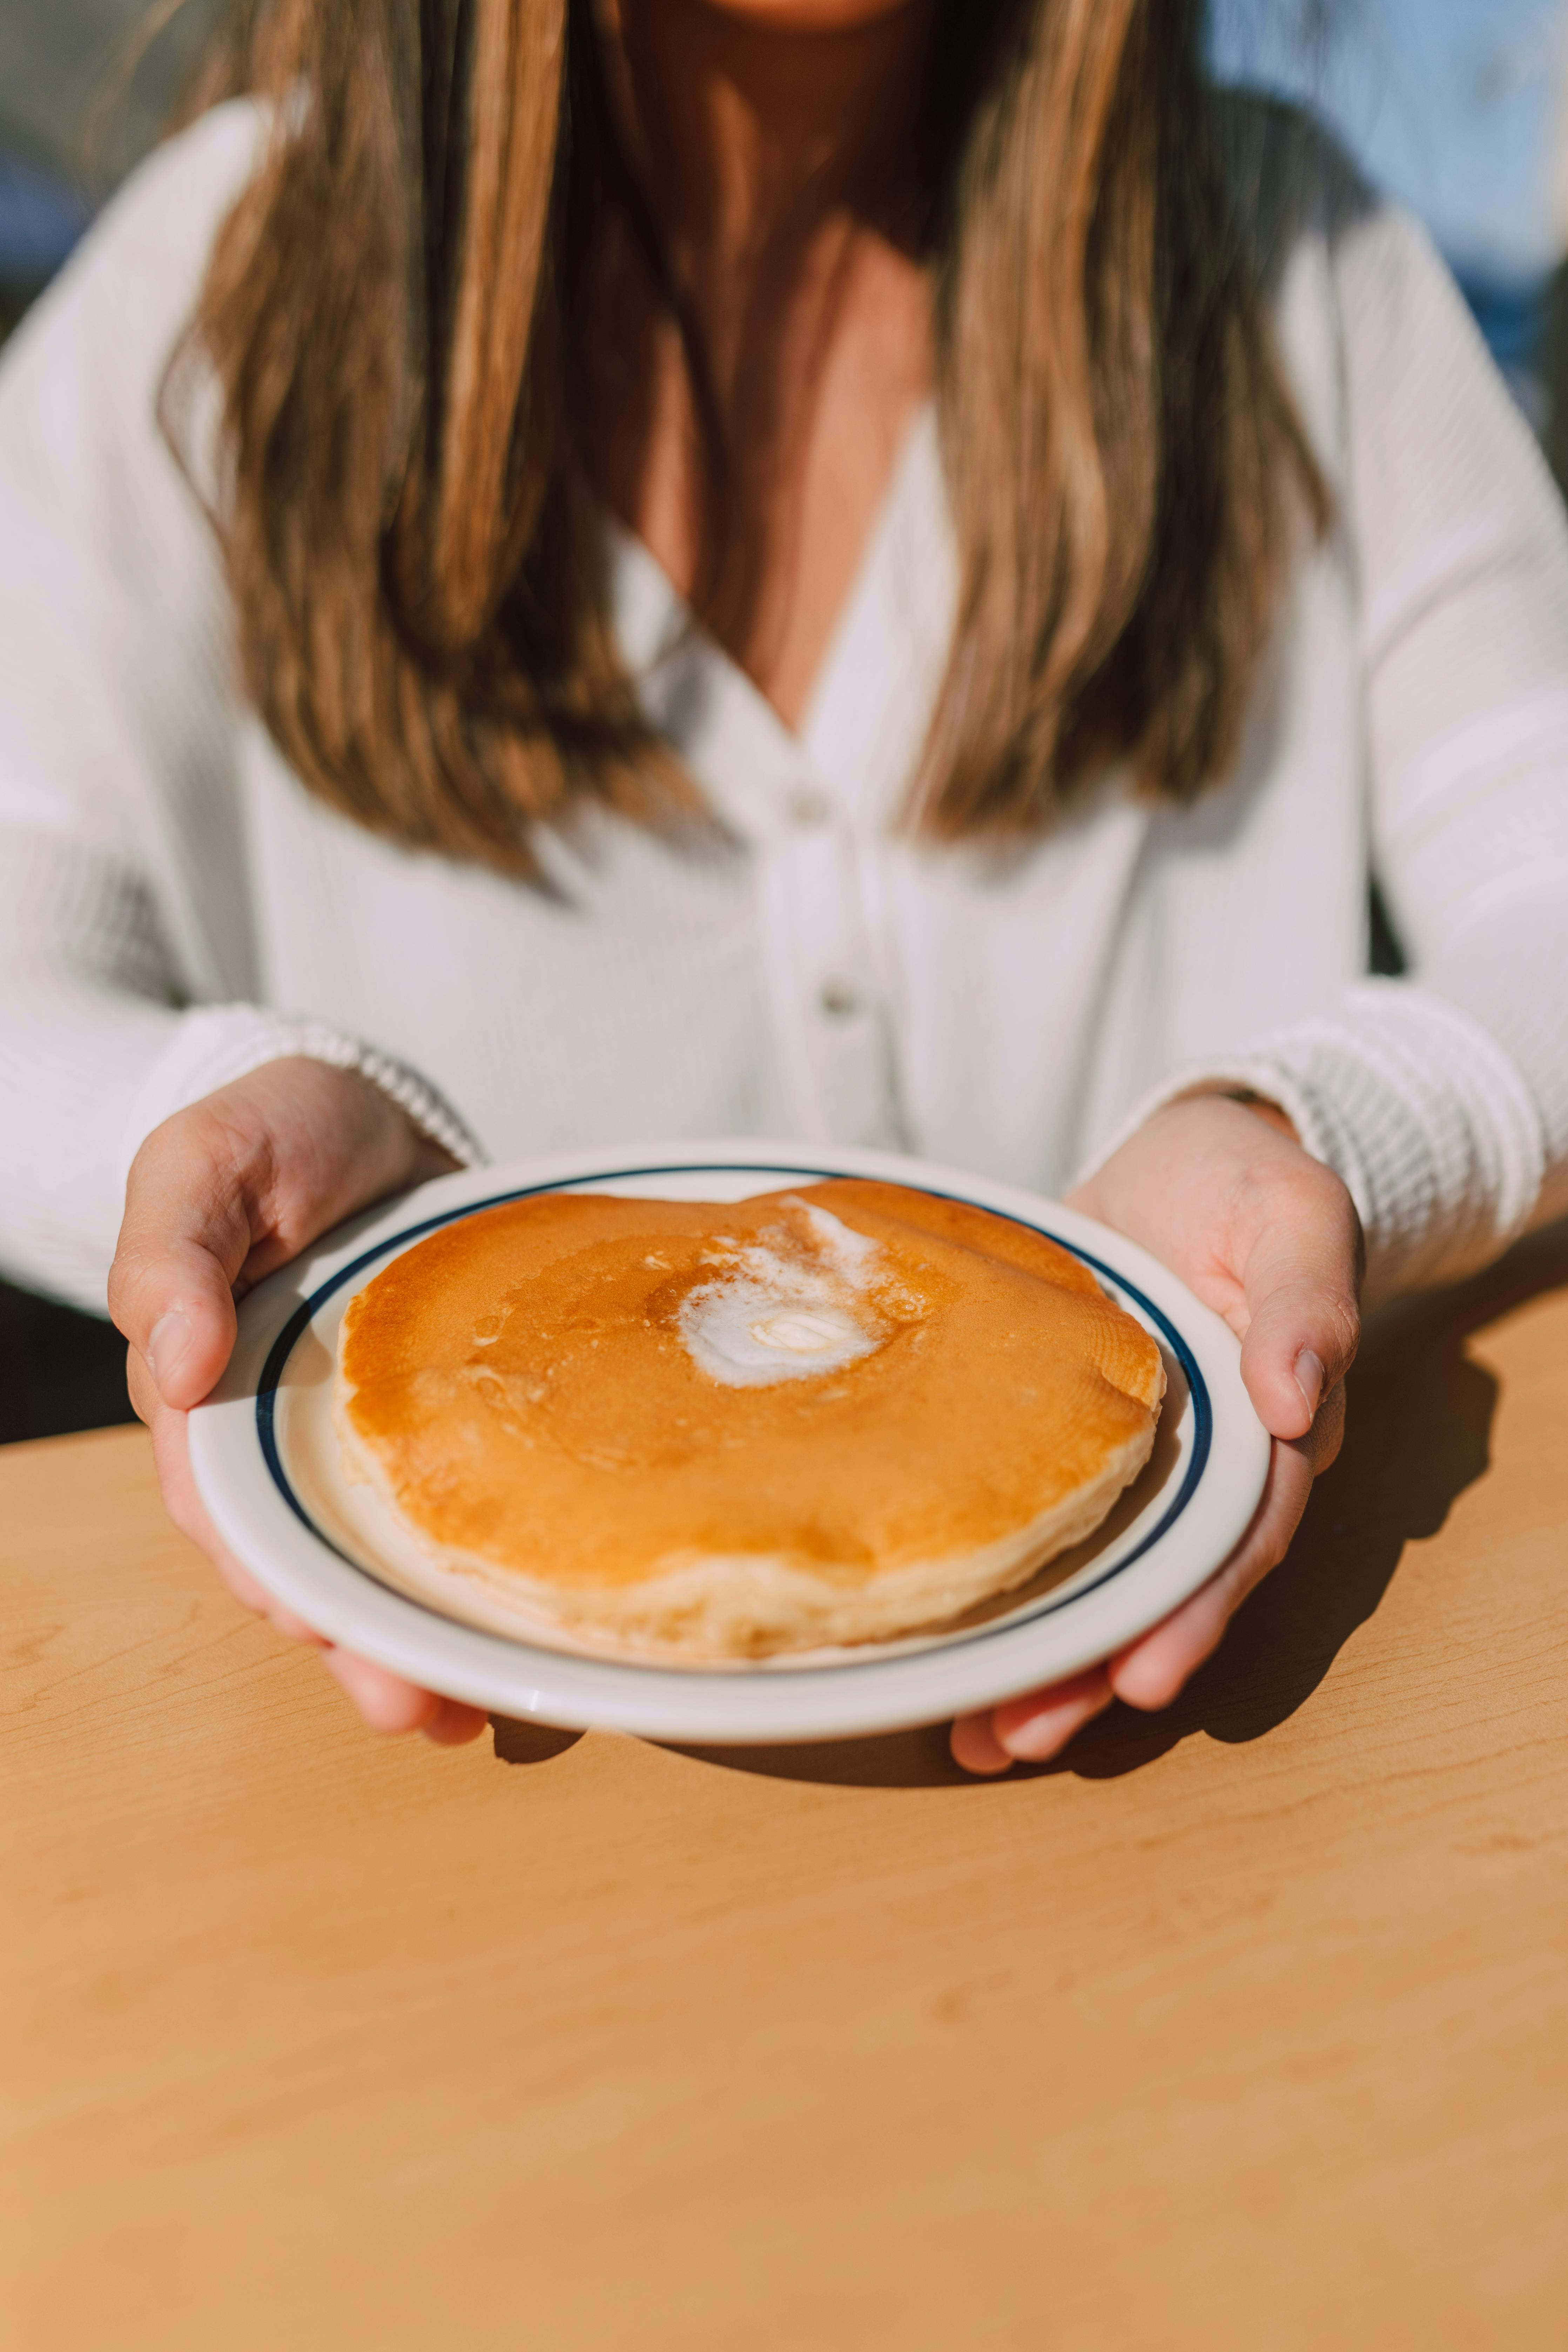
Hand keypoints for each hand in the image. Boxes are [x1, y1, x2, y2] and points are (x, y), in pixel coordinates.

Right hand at [109, 1057, 488, 1745]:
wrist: (371, 1107)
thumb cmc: (272, 1132)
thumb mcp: (202, 1163)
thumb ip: (172, 1253)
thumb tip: (174, 1359)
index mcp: (212, 1400)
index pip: (225, 1509)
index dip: (266, 1574)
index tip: (309, 1627)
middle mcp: (287, 1440)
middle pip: (311, 1563)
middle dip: (354, 1644)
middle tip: (409, 1708)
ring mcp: (371, 1443)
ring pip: (384, 1560)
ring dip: (418, 1640)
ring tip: (465, 1712)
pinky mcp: (448, 1425)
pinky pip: (458, 1509)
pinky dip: (482, 1573)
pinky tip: (525, 1633)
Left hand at [950, 1094, 1361, 1774]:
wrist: (1178, 1156)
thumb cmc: (1246, 1183)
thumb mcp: (1296, 1215)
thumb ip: (1309, 1302)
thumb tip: (1296, 1397)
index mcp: (1269, 1434)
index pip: (1236, 1542)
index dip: (1193, 1613)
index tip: (1143, 1678)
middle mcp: (1202, 1470)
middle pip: (1155, 1589)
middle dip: (1095, 1669)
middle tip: (1024, 1736)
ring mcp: (1131, 1464)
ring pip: (1091, 1578)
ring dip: (1041, 1660)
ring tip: (976, 1735)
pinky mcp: (1064, 1441)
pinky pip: (1035, 1522)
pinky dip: (999, 1584)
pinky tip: (942, 1646)